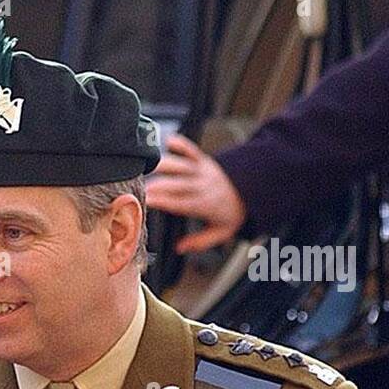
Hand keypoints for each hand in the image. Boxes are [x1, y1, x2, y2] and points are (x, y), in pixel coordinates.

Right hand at [146, 133, 247, 253]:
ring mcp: (202, 171)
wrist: (252, 189)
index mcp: (204, 204)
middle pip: (175, 184)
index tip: (146, 201)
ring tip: (143, 165)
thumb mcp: (221, 232)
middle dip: (155, 185)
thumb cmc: (232, 211)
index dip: (162, 201)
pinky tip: (167, 141)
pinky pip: (191, 149)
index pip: (179, 203)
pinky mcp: (203, 160)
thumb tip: (179, 248)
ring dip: (161, 165)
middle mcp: (202, 185)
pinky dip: (180, 144)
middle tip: (136, 186)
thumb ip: (200, 242)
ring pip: (180, 165)